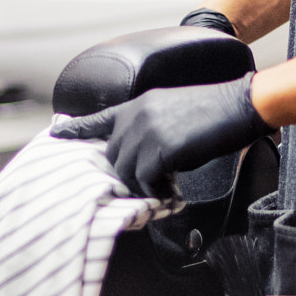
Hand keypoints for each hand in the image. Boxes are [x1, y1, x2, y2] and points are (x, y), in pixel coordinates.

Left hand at [51, 74, 268, 196]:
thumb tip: (145, 158)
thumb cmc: (215, 111)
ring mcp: (145, 130)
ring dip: (144, 186)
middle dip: (129, 175)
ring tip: (166, 189)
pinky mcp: (159, 148)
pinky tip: (174, 192)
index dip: (77, 128)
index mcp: (139, 104)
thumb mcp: (174, 111)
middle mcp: (136, 115)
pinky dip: (158, 192)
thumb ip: (152, 129)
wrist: (240, 105)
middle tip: (154, 185)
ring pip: (126, 171)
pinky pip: (145, 181)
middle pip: (113, 156)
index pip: (100, 117)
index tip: (56, 134)